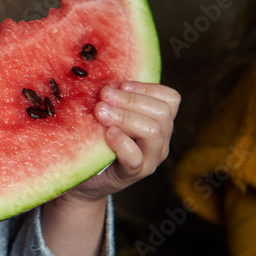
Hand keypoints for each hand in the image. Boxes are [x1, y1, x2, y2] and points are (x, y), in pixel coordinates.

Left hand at [66, 80, 179, 202]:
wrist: (85, 178)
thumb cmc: (95, 140)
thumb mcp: (106, 115)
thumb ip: (113, 99)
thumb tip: (102, 76)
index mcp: (158, 121)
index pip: (170, 98)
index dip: (147, 87)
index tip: (121, 83)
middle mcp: (160, 139)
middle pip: (162, 112)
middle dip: (131, 100)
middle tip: (104, 95)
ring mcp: (150, 158)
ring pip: (153, 132)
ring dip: (125, 117)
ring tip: (100, 111)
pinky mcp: (134, 173)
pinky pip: (136, 157)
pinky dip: (122, 142)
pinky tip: (107, 134)